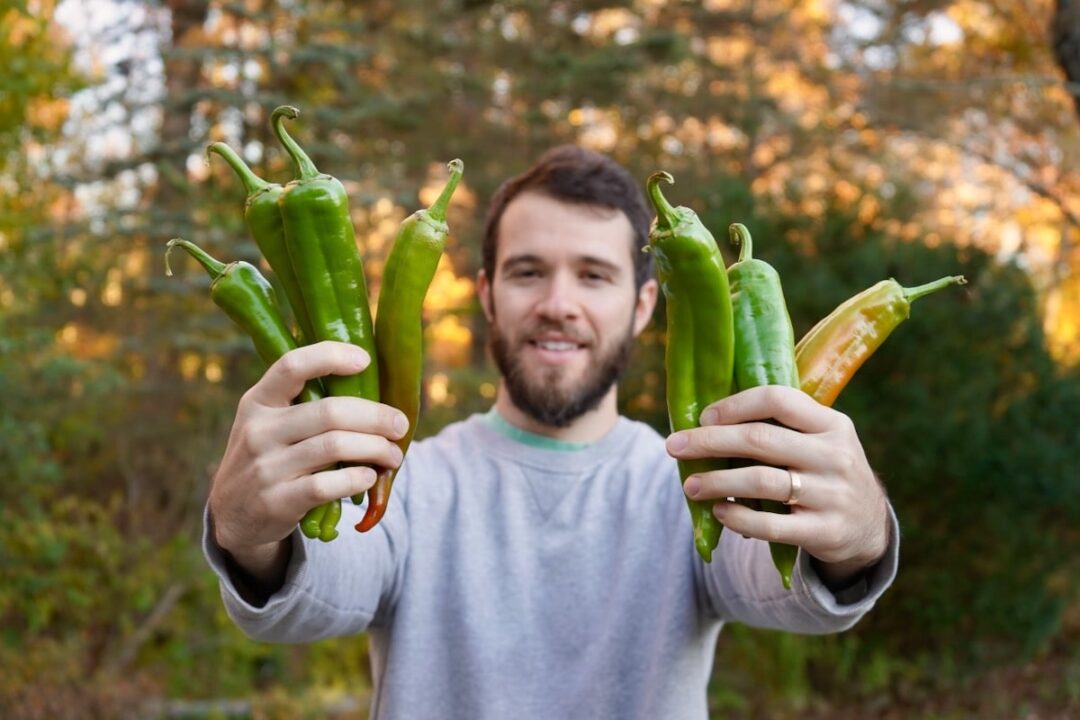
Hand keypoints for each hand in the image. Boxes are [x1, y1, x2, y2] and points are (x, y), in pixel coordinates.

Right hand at [209, 341, 406, 569]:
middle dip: (375, 417)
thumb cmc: (268, 458)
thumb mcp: (269, 424)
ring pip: (334, 446)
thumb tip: (374, 390)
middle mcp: (258, 430)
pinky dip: (357, 478)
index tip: (365, 359)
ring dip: (375, 449)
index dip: (331, 356)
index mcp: (258, 401)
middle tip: (400, 426)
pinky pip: (327, 485)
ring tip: (393, 455)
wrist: (233, 515)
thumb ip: (305, 406)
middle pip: (329, 412)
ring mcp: (266, 466)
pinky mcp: (277, 501)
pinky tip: (369, 477)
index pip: (292, 365)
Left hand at [665, 386, 888, 583]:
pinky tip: (719, 512)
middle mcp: (834, 455)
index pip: (777, 399)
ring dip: (716, 481)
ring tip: (690, 486)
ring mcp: (832, 495)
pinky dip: (738, 517)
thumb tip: (706, 419)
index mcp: (831, 424)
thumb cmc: (825, 471)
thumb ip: (780, 426)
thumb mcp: (820, 440)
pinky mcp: (824, 532)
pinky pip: (771, 526)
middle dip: (709, 441)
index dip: (734, 406)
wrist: (870, 525)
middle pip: (759, 440)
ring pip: (760, 482)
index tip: (703, 416)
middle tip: (674, 446)